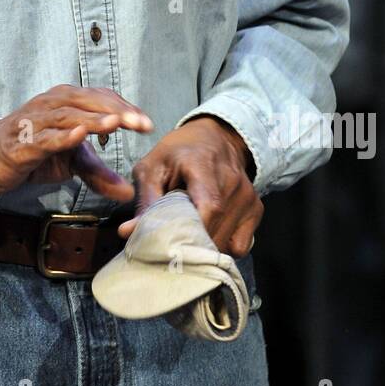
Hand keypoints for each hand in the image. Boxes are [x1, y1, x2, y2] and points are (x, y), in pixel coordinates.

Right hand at [0, 84, 152, 199]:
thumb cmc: (34, 151)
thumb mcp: (71, 162)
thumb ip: (99, 173)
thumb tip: (127, 192)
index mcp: (67, 101)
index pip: (100, 98)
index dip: (124, 108)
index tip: (147, 124)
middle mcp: (51, 104)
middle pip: (88, 101)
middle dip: (116, 111)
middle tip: (141, 123)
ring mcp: (35, 122)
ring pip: (67, 116)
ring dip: (92, 119)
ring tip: (115, 123)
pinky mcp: (22, 144)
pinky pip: (43, 138)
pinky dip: (62, 136)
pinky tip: (78, 136)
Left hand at [117, 114, 261, 256]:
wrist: (215, 137)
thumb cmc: (178, 152)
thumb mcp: (153, 167)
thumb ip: (144, 200)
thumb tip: (128, 232)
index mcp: (204, 165)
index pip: (209, 206)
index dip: (191, 232)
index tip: (170, 246)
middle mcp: (232, 181)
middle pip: (216, 230)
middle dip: (190, 245)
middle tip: (170, 248)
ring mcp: (248, 196)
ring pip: (227, 242)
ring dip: (204, 247)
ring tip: (188, 235)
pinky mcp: (256, 208)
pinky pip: (240, 244)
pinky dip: (223, 246)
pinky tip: (208, 234)